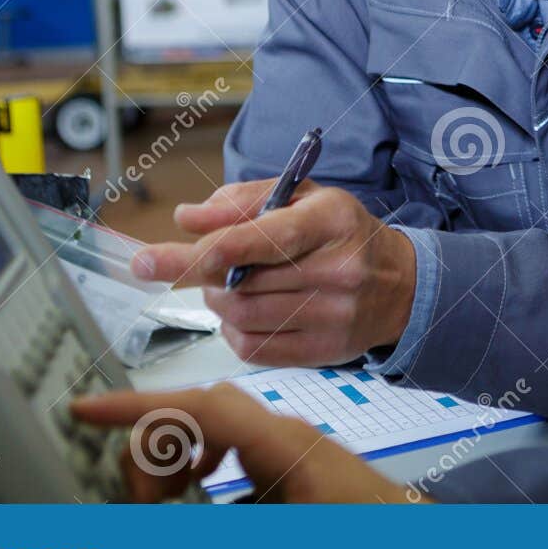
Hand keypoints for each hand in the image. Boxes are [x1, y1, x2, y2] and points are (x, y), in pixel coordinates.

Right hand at [71, 385, 420, 502]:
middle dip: (158, 448)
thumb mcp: (275, 533)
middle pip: (202, 414)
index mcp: (283, 446)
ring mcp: (296, 449)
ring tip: (168, 500)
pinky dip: (210, 469)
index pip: (199, 406)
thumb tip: (153, 510)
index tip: (87, 408)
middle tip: (144, 500)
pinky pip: (241, 452)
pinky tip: (204, 494)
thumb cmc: (366, 538)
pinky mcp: (300, 468)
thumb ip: (207, 521)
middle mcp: (289, 436)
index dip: (137, 407)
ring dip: (182, 461)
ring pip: (219, 433)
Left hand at [131, 179, 416, 365]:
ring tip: (232, 283)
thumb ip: (242, 200)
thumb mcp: (302, 196)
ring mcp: (333, 316)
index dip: (198, 252)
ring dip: (217, 299)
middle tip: (200, 263)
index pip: (258, 239)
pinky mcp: (323, 352)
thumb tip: (186, 220)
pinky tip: (248, 311)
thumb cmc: (342, 233)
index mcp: (331, 220)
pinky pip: (252, 348)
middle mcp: (337, 270)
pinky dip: (234, 329)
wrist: (400, 284)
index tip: (147, 261)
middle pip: (238, 282)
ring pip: (240, 315)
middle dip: (202, 273)